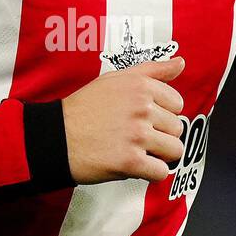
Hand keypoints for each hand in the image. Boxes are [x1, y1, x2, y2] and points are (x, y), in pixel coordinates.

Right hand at [60, 56, 185, 183]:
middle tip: (136, 137)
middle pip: (177, 128)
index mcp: (140, 86)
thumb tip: (180, 63)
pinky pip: (161, 172)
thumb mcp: (115, 79)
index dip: (162, 114)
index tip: (144, 119)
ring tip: (138, 151)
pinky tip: (135, 166)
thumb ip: (152, 70)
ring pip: (174, 150)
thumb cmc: (84, 109)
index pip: (177, 104)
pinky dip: (151, 173)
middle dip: (161, 135)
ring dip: (159, 155)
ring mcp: (137, 135)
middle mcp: (141, 108)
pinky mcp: (131, 161)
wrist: (55, 137)